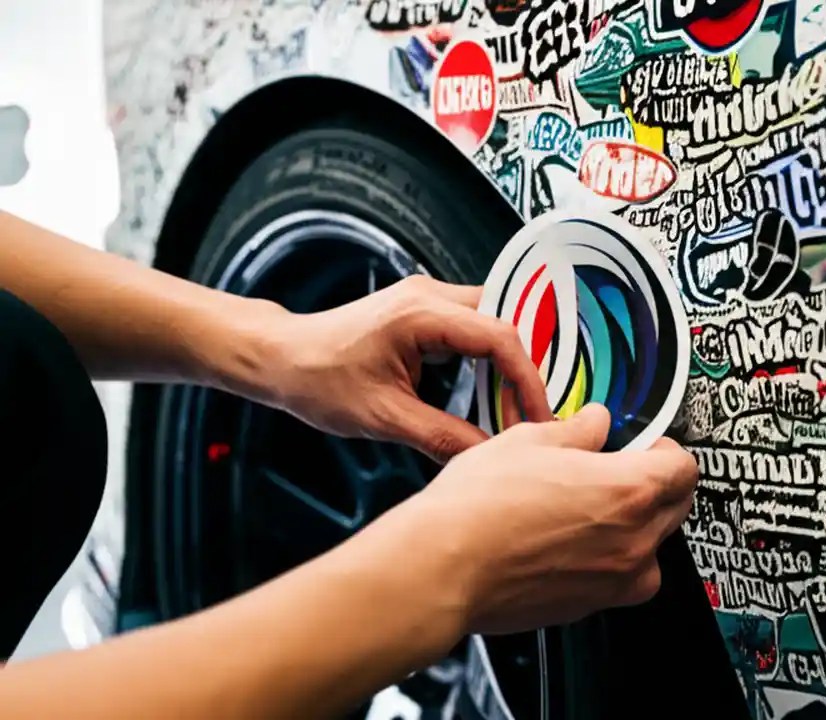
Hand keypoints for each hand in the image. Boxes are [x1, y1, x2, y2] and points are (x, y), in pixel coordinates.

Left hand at [252, 275, 552, 463]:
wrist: (281, 358)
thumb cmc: (319, 380)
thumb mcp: (384, 418)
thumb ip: (443, 436)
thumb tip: (489, 455)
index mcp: (421, 314)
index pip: (501, 338)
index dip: (528, 380)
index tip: (539, 417)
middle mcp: (430, 295)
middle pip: (506, 323)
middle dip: (526, 371)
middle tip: (534, 416)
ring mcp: (428, 298)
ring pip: (494, 324)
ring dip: (509, 365)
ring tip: (515, 409)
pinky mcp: (424, 311)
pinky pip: (474, 328)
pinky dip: (489, 360)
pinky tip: (490, 393)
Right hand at [346, 404, 698, 643]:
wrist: (443, 567)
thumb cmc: (480, 506)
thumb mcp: (530, 441)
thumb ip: (577, 431)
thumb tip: (595, 424)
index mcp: (630, 492)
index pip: (684, 468)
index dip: (664, 450)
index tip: (642, 445)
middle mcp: (633, 541)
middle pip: (674, 508)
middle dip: (654, 486)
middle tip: (614, 470)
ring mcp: (614, 581)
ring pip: (650, 549)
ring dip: (634, 527)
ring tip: (588, 509)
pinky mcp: (588, 607)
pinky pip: (617, 579)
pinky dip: (606, 560)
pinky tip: (565, 541)